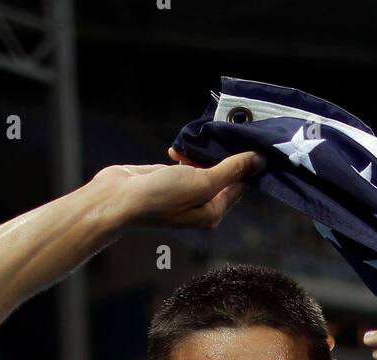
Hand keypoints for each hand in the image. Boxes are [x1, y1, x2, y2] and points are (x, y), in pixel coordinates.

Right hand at [90, 149, 263, 231]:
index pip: (240, 185)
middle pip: (223, 174)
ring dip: (203, 150)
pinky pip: (186, 161)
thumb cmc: (161, 197)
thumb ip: (230, 170)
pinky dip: (184, 152)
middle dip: (226, 154)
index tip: (254, 142)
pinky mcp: (169, 178)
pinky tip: (178, 148)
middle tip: (230, 131)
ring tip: (203, 136)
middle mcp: (201, 203)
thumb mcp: (203, 182)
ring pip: (204, 165)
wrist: (119, 199)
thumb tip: (258, 161)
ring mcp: (185, 190)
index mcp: (213, 211)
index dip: (248, 165)